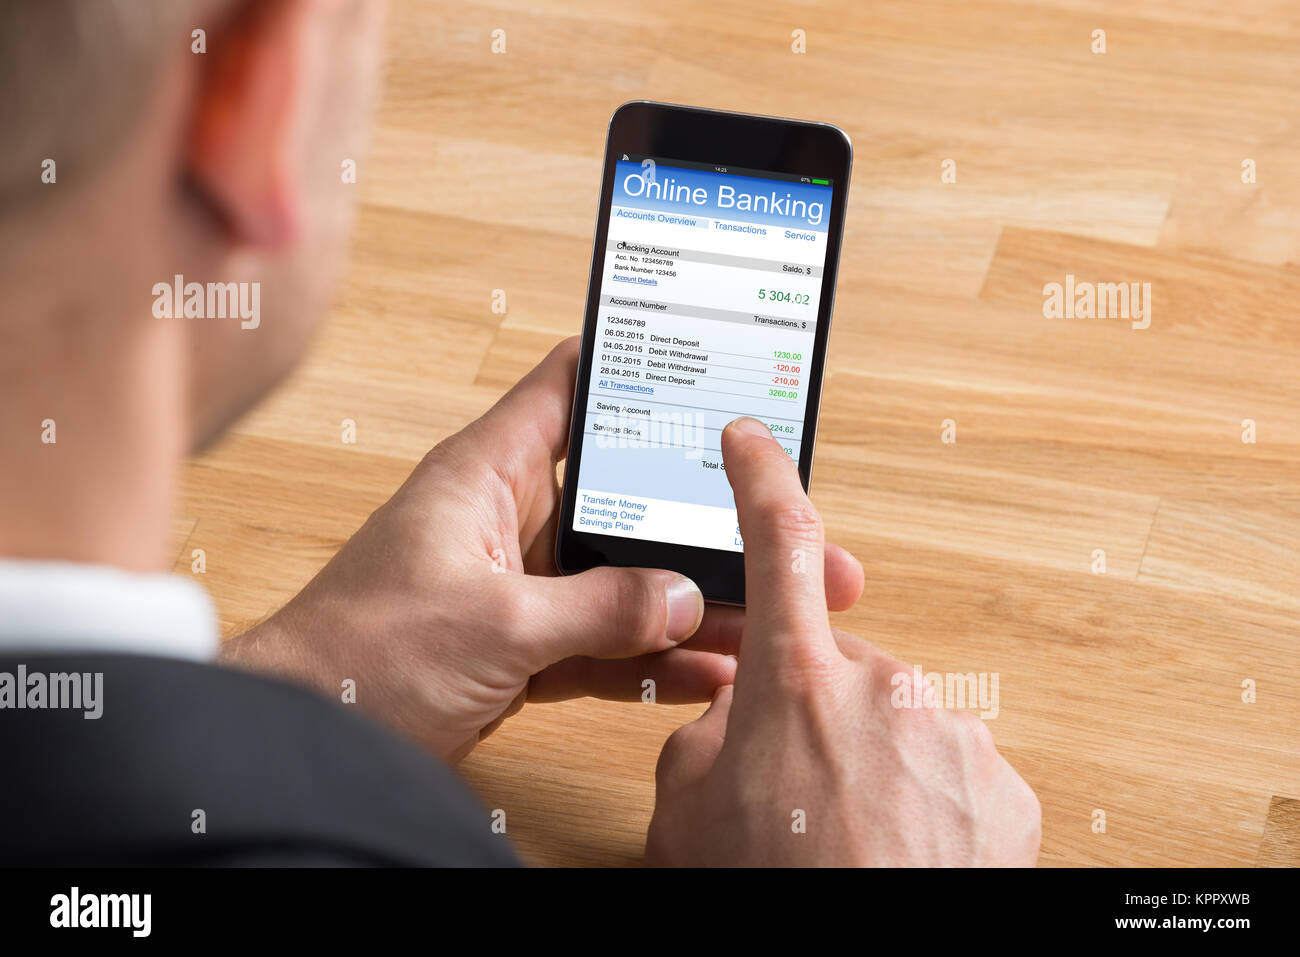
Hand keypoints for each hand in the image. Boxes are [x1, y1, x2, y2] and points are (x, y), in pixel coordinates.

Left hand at [222, 338, 864, 761]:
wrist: (303, 739)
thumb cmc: (354, 657)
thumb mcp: (491, 622)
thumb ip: (595, 607)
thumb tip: (679, 597)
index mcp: (484, 474)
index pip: (567, 391)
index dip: (632, 371)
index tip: (704, 369)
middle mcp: (505, 519)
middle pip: (619, 498)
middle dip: (694, 515)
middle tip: (768, 520)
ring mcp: (517, 586)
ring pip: (620, 578)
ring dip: (686, 598)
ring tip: (761, 606)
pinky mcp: (520, 647)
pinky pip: (603, 642)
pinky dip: (650, 658)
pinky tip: (703, 668)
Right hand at [647, 417, 1040, 865]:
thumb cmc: (776, 890)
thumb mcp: (685, 812)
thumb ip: (704, 735)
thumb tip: (732, 716)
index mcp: (797, 682)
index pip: (779, 544)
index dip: (762, 480)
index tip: (754, 440)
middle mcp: (885, 689)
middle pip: (836, 665)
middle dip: (810, 709)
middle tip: (790, 790)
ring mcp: (952, 735)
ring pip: (894, 723)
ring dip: (867, 764)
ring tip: (842, 837)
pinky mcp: (1003, 786)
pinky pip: (949, 769)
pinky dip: (921, 801)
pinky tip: (897, 851)